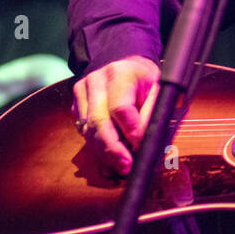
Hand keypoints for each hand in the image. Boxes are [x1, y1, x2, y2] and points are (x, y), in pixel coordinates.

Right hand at [70, 55, 159, 177]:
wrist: (126, 67)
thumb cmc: (145, 81)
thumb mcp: (158, 89)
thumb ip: (152, 113)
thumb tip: (144, 141)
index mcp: (121, 73)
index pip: (120, 108)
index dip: (130, 131)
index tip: (139, 146)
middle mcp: (97, 80)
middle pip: (99, 121)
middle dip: (112, 149)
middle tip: (126, 165)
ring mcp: (83, 92)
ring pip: (88, 130)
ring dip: (104, 152)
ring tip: (120, 166)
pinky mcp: (76, 103)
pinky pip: (82, 131)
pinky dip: (96, 147)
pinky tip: (108, 159)